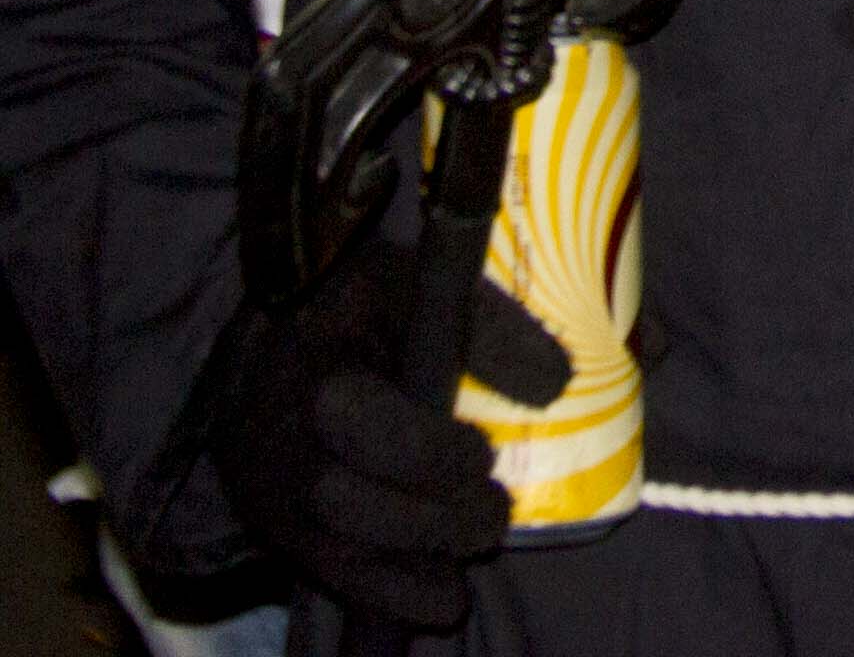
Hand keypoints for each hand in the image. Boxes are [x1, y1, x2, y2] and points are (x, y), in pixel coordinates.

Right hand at [190, 238, 572, 630]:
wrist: (266, 346)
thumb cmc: (357, 308)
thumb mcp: (416, 286)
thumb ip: (486, 325)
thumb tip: (554, 382)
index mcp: (320, 376)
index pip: (363, 427)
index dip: (429, 454)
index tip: (482, 454)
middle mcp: (282, 444)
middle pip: (342, 501)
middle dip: (430, 517)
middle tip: (494, 511)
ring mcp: (273, 493)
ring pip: (334, 551)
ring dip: (417, 563)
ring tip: (478, 542)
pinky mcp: (278, 528)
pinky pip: (327, 575)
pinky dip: (388, 595)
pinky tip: (443, 601)